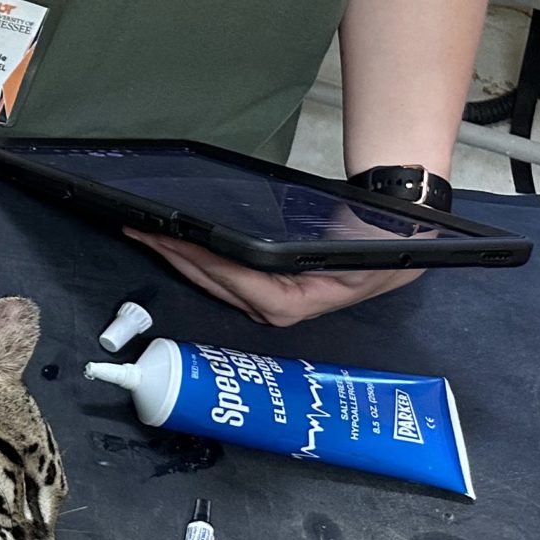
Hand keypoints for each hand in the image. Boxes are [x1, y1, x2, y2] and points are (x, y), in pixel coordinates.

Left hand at [130, 232, 423, 325]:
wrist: (398, 247)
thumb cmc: (379, 250)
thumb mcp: (355, 254)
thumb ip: (315, 256)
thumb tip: (264, 252)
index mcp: (292, 302)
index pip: (233, 278)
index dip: (198, 258)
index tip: (169, 238)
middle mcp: (274, 308)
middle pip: (213, 281)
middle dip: (174, 255)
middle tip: (141, 230)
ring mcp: (267, 302)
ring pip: (212, 280)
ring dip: (179, 257)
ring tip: (148, 234)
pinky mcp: (264, 291)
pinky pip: (222, 276)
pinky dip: (197, 259)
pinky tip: (177, 246)